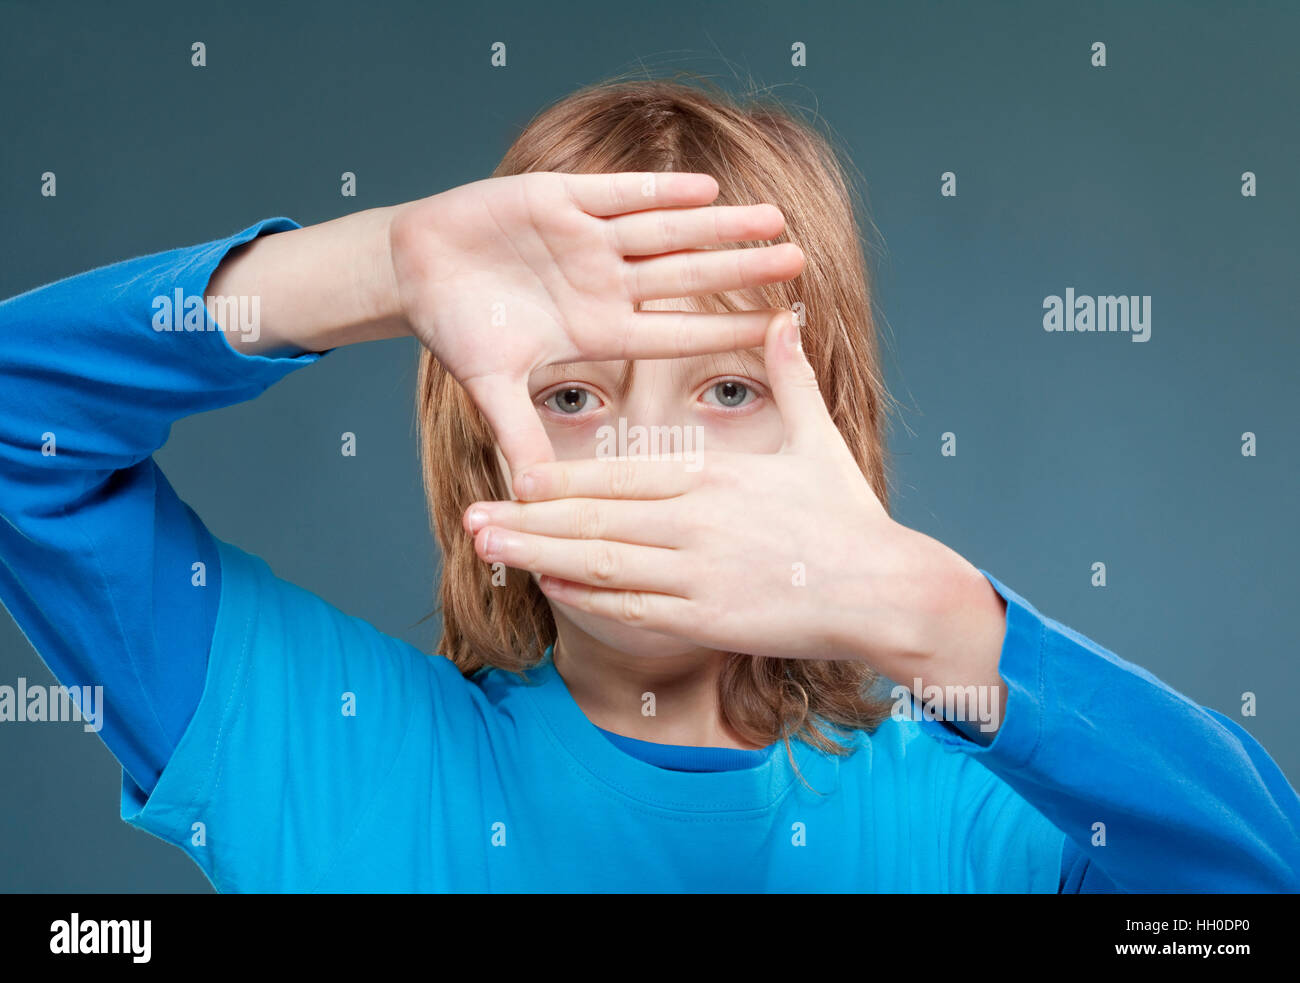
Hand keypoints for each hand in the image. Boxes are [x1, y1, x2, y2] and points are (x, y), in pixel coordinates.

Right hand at [388, 171, 804, 473]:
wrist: (414, 271)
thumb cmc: (457, 329)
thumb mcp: (490, 388)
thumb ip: (518, 435)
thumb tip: (531, 500)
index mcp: (597, 330)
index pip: (675, 332)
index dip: (725, 329)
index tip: (777, 328)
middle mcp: (602, 284)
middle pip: (685, 277)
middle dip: (739, 270)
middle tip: (798, 262)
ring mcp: (586, 240)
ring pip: (666, 232)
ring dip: (718, 226)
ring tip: (773, 219)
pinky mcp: (558, 198)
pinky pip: (617, 194)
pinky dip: (659, 190)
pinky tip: (708, 188)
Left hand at [460, 311, 1007, 689]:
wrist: (887, 590)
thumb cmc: (851, 519)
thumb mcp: (819, 441)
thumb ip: (791, 380)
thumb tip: (785, 317)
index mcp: (713, 478)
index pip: (619, 477)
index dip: (560, 481)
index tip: (515, 478)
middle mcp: (694, 523)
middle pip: (591, 520)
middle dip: (525, 519)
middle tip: (470, 518)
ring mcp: (695, 574)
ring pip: (597, 563)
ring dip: (536, 556)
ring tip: (487, 550)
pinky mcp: (704, 619)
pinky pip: (627, 611)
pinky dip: (582, 601)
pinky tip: (547, 591)